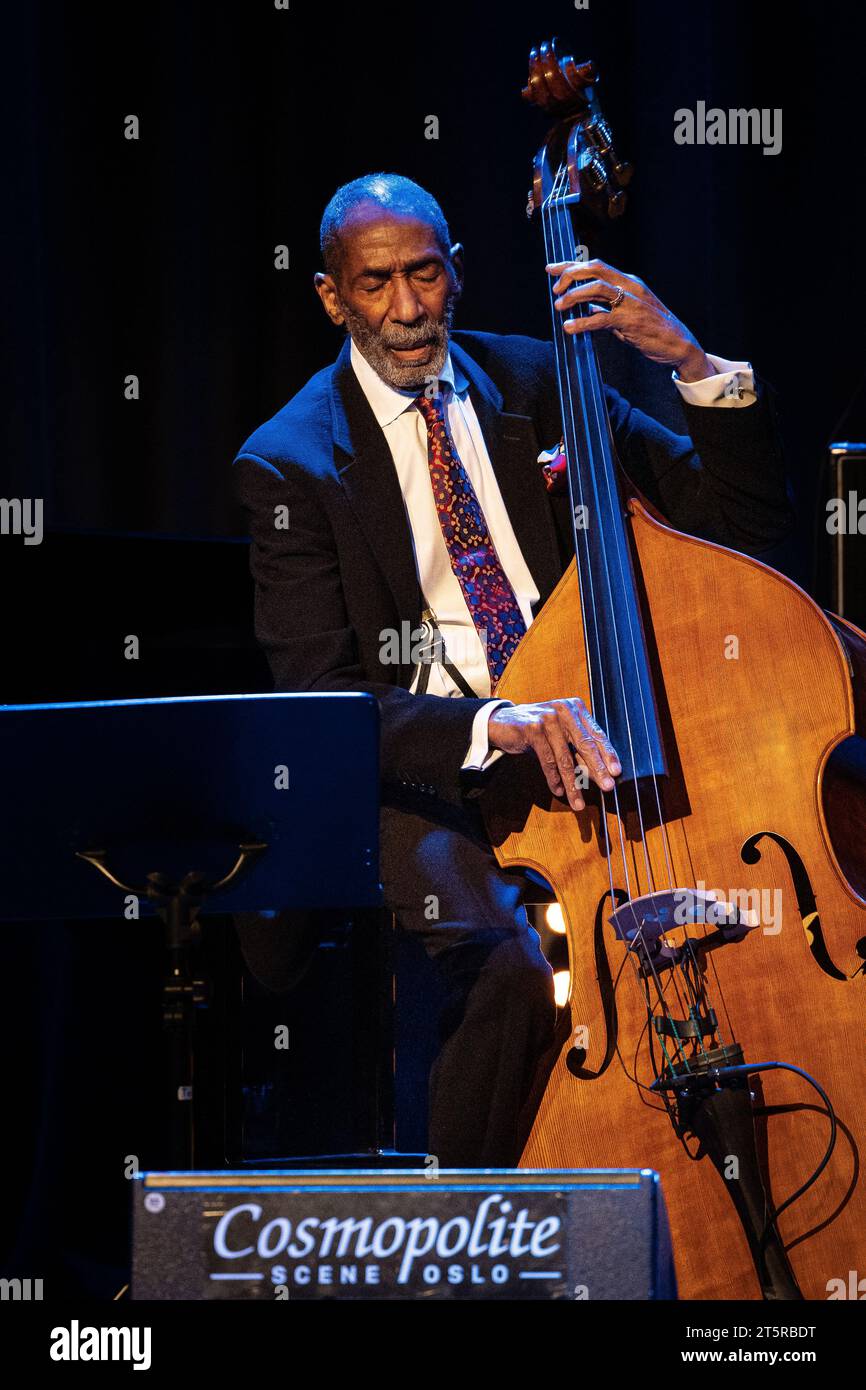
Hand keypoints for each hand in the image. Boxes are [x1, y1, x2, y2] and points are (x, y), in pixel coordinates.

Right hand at [487, 698, 620, 811]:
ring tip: (578, 802)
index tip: (617, 772)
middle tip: (607, 787)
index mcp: (575, 709)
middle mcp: (564, 710)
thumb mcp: (561, 736)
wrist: (501, 722)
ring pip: (565, 758)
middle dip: (597, 769)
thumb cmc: (537, 730)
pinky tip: (558, 790)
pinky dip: (553, 779)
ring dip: (573, 784)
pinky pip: (547, 760)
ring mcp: (548, 718)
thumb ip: (578, 750)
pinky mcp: (532, 729)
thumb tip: (600, 774)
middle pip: (585, 745)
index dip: (608, 754)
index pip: (596, 734)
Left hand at [546, 257, 712, 381]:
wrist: (679, 344)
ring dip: (574, 295)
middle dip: (569, 275)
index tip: (551, 268)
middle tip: (555, 290)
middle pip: (594, 269)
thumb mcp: (627, 315)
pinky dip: (582, 322)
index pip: (595, 266)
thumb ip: (607, 309)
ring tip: (560, 306)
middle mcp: (630, 286)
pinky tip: (569, 328)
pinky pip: (602, 318)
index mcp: (628, 282)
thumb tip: (588, 309)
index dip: (570, 265)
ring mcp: (631, 302)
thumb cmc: (653, 330)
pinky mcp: (631, 321)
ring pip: (597, 288)